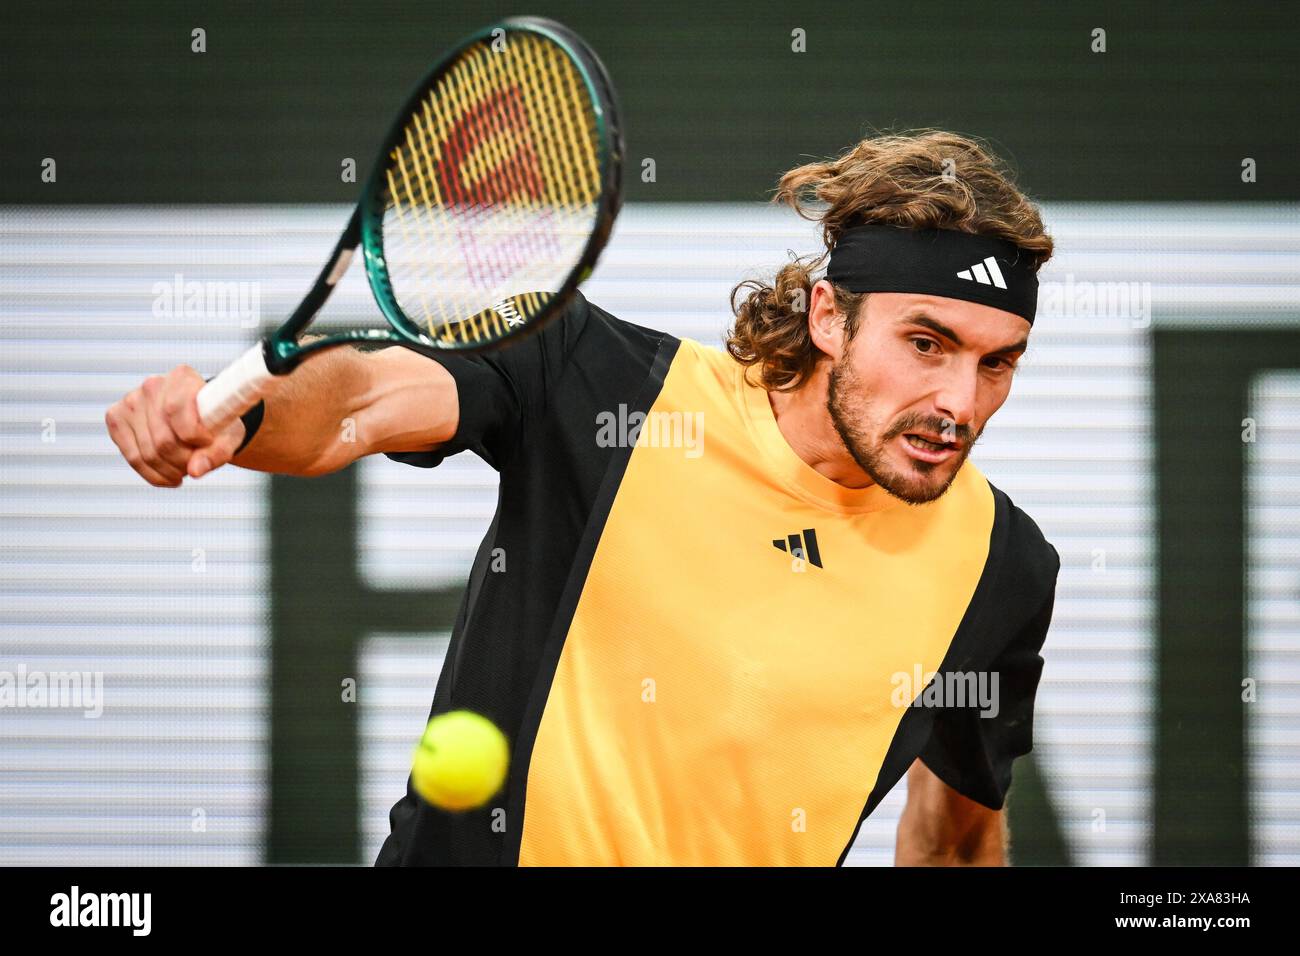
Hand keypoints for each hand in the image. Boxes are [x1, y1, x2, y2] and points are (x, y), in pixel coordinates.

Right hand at [104, 365, 246, 486]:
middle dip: (184, 461)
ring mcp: (130, 401)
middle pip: (163, 440)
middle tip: (197, 461)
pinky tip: (169, 474)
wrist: (198, 417)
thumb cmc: (216, 423)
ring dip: (170, 470)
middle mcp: (152, 385)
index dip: (196, 436)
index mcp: (182, 378)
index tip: (208, 442)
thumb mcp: (229, 435)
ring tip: (185, 467)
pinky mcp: (116, 418)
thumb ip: (218, 452)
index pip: (177, 410)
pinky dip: (154, 474)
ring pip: (148, 454)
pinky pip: (133, 458)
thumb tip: (195, 470)